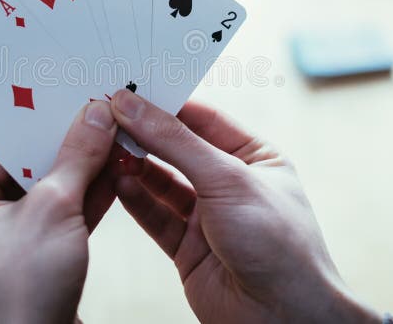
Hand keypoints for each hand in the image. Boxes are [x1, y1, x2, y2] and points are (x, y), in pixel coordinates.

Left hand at [0, 101, 118, 323]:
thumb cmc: (24, 289)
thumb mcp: (54, 210)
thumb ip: (76, 157)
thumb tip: (96, 113)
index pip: (2, 147)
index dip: (42, 123)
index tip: (75, 100)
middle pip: (27, 169)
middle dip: (69, 149)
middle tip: (101, 116)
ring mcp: (1, 244)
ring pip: (47, 195)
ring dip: (83, 173)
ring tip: (116, 141)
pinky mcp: (29, 262)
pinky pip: (57, 220)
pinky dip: (84, 202)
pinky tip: (116, 176)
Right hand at [111, 90, 381, 323]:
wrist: (285, 319)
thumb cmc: (280, 245)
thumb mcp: (228, 179)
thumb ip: (176, 142)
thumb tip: (134, 108)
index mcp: (255, 158)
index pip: (203, 119)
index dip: (166, 104)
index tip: (129, 91)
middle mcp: (230, 184)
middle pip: (178, 149)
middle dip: (145, 134)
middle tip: (108, 116)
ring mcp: (208, 216)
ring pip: (162, 182)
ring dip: (135, 166)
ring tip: (108, 148)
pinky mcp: (188, 247)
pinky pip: (155, 216)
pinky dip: (135, 199)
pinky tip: (119, 182)